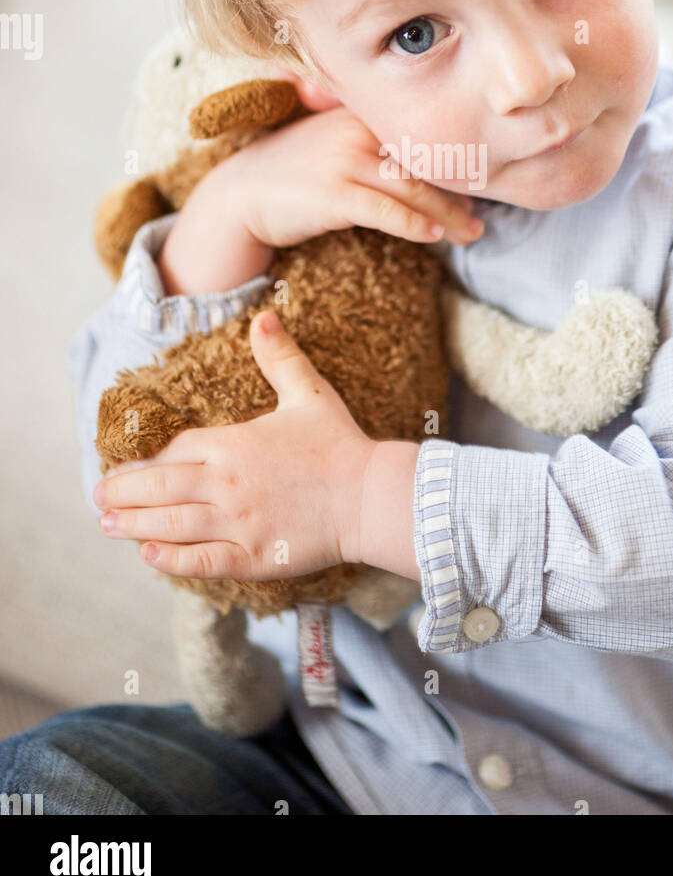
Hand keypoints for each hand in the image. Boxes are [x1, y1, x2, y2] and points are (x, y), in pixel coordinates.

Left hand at [92, 310, 378, 579]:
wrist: (370, 495)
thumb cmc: (339, 444)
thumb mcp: (309, 392)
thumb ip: (280, 357)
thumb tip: (263, 316)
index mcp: (233, 444)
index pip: (174, 451)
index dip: (145, 459)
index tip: (123, 464)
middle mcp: (226, 484)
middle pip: (160, 487)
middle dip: (124, 492)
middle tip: (98, 498)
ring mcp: (237, 522)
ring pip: (171, 525)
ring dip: (134, 525)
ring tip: (109, 525)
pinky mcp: (252, 554)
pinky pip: (201, 559)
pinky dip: (171, 559)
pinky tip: (149, 555)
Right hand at [222, 100, 484, 250]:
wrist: (242, 192)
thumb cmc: (295, 173)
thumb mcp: (337, 146)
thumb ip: (376, 149)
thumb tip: (422, 174)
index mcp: (364, 116)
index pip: (421, 141)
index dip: (453, 169)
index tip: (476, 194)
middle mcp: (358, 132)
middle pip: (424, 166)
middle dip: (458, 197)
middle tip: (480, 223)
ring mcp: (345, 162)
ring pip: (413, 190)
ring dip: (449, 216)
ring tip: (470, 236)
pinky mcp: (333, 195)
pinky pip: (385, 211)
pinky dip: (415, 224)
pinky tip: (435, 236)